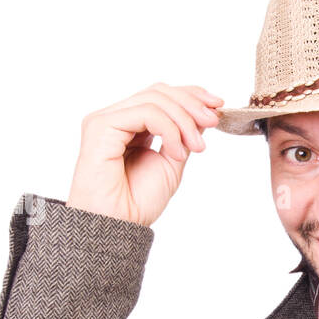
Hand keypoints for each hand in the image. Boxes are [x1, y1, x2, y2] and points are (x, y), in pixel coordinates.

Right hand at [66, 82, 224, 226]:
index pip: (161, 96)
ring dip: (184, 120)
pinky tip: (177, 152)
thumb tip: (203, 113)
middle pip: (158, 92)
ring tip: (197, 147)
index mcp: (131, 126)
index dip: (191, 95)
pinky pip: (145, 113)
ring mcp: (106, 120)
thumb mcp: (172, 163)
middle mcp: (116, 119)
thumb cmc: (137, 203)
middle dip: (191, 103)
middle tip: (213, 120)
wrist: (118, 226)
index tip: (218, 106)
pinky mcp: (100, 126)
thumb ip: (184, 136)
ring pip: (154, 99)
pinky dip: (169, 129)